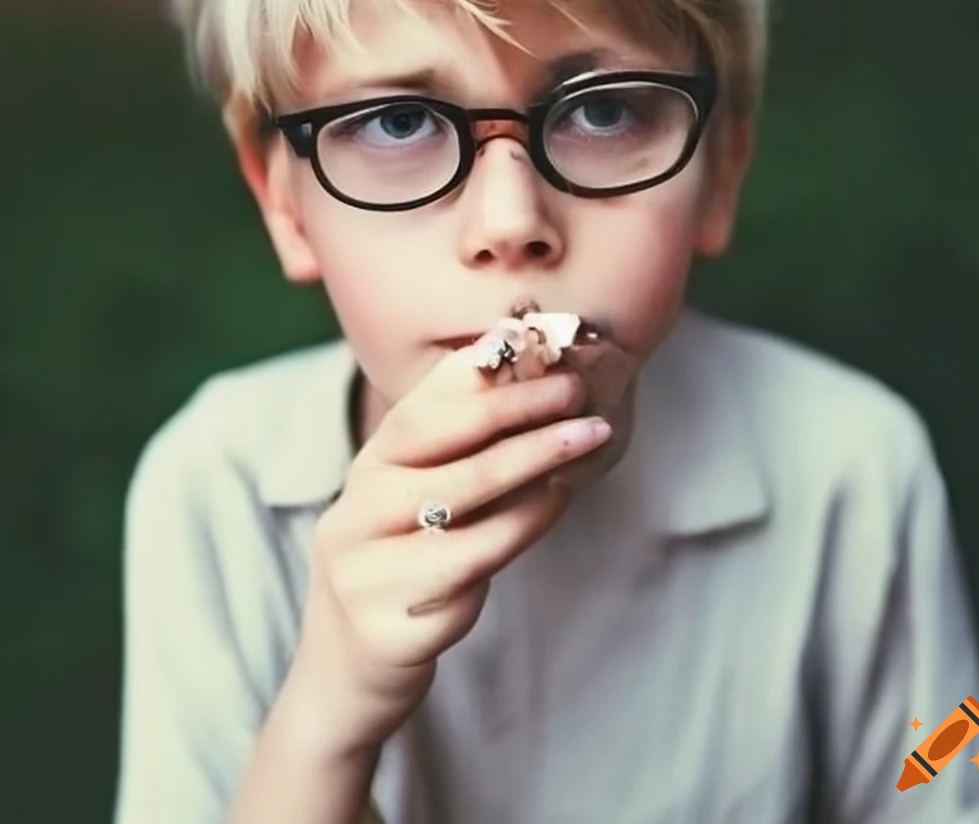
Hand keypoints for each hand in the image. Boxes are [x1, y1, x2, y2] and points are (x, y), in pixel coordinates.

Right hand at [284, 344, 612, 758]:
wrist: (348, 660)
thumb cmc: (402, 554)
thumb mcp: (412, 489)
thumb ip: (456, 437)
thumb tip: (515, 359)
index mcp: (366, 469)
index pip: (423, 413)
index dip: (489, 387)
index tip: (551, 367)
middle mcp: (357, 515)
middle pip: (453, 459)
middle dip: (525, 421)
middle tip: (581, 400)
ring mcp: (367, 574)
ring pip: (468, 513)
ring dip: (537, 471)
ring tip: (587, 442)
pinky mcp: (391, 627)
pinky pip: (471, 572)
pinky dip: (522, 529)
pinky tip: (555, 505)